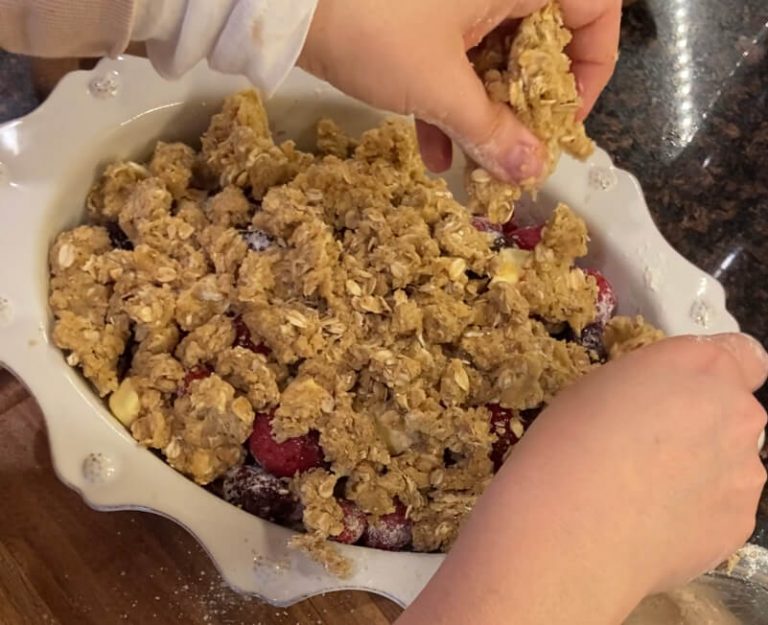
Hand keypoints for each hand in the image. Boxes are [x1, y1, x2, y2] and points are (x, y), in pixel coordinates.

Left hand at [298, 0, 621, 181]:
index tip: (564, 123)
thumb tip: (531, 171)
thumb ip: (492, 130)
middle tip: (514, 153)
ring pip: (493, 52)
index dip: (592, 70)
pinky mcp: (423, 10)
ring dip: (483, 112)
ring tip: (473, 165)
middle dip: (526, 106)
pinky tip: (431, 149)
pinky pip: (454, 52)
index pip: (594, 11)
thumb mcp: (439, 86)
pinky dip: (447, 97)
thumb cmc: (374, 24)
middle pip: (540, 40)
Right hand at [517, 334, 767, 593]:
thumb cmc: (568, 442)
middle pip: (735, 413)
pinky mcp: (740, 524)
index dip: (717, 375)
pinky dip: (697, 514)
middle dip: (705, 425)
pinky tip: (652, 524)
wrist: (571, 528)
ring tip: (646, 496)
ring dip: (703, 471)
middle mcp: (737, 413)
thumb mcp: (600, 385)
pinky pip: (723, 509)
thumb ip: (652, 387)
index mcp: (701, 365)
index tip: (685, 392)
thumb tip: (663, 408)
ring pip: (732, 464)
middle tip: (651, 450)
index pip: (745, 356)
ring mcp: (745, 472)